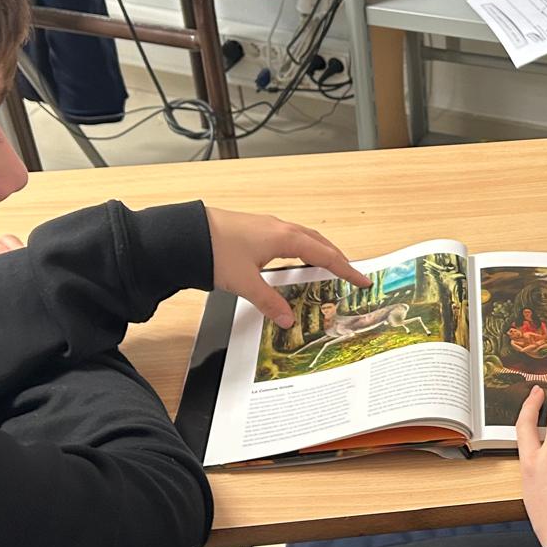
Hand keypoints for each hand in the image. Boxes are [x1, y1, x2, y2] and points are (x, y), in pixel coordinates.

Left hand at [206, 209, 368, 326]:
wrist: (184, 234)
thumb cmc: (214, 251)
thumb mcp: (245, 283)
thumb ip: (269, 302)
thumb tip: (288, 320)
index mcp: (284, 238)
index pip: (325, 254)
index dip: (345, 268)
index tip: (362, 279)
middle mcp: (279, 228)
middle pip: (318, 242)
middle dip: (336, 258)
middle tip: (350, 273)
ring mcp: (266, 226)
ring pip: (303, 238)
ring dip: (318, 251)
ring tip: (326, 266)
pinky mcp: (254, 229)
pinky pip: (288, 238)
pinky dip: (301, 249)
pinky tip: (293, 260)